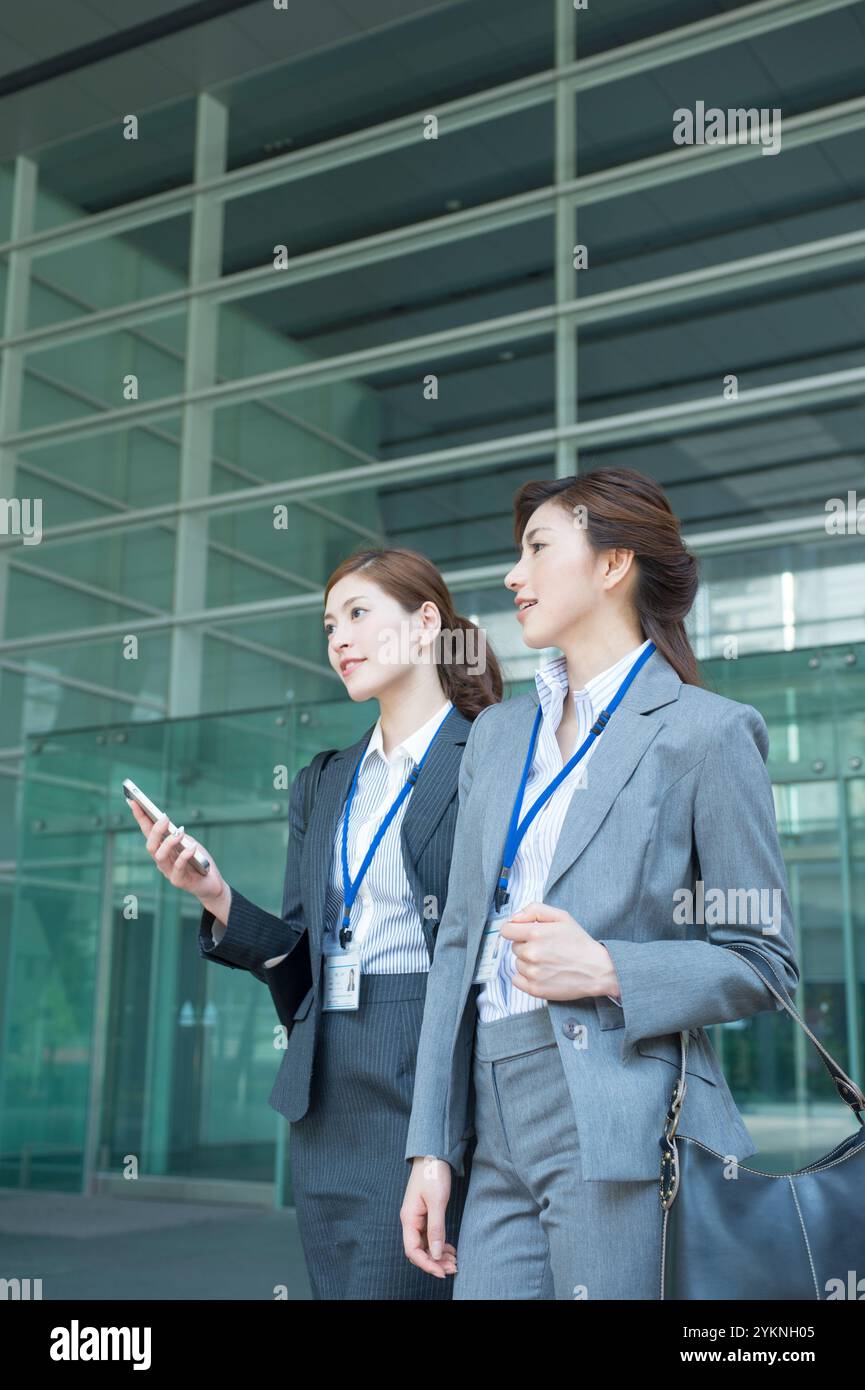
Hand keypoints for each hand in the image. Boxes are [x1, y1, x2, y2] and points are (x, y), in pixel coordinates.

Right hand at [127, 799, 226, 912]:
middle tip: (164, 817)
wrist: (212, 883)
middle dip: (154, 830)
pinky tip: (192, 847)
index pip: (147, 831)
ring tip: (179, 832)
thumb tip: (171, 826)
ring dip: (169, 842)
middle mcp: (161, 860)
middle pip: (150, 845)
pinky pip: (178, 867)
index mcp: (161, 848)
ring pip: (160, 856)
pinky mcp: (178, 881)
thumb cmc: (199, 860)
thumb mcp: (190, 843)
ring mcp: (168, 872)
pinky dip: (184, 855)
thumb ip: (180, 836)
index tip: (133, 800)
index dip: (140, 816)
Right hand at [401, 1156, 457, 1278]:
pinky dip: (439, 1245)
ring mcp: (418, 1218)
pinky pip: (430, 1237)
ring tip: (454, 1261)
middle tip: (453, 1268)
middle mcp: (411, 1221)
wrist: (433, 1154)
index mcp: (409, 1219)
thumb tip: (436, 1253)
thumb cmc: (432, 1174)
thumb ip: (436, 1228)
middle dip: (435, 1262)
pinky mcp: (425, 1215)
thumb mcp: (437, 1201)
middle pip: (419, 1251)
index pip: (413, 1250)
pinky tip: (450, 1249)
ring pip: (426, 1245)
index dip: (427, 1264)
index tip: (442, 1272)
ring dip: (438, 1255)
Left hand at [501, 901, 619, 1000]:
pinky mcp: (535, 989)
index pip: (506, 930)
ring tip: (548, 961)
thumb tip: (514, 917)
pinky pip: (516, 980)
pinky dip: (525, 977)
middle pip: (514, 947)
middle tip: (546, 948)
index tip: (523, 933)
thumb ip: (534, 910)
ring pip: (517, 963)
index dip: (515, 930)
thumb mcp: (561, 916)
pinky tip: (541, 973)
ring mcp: (532, 973)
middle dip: (526, 945)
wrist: (597, 970)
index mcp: (535, 933)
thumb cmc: (579, 943)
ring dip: (528, 962)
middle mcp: (531, 953)